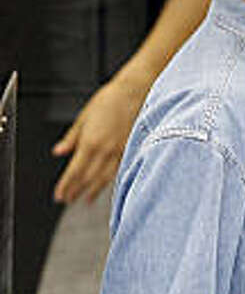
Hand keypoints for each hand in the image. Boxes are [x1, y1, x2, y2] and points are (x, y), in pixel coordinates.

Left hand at [51, 72, 149, 203]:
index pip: (75, 170)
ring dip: (92, 191)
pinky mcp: (130, 153)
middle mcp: (105, 151)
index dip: (66, 185)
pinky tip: (104, 187)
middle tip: (68, 200)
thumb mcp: (84, 116)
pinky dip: (108, 183)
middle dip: (76, 191)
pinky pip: (117, 173)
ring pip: (103, 179)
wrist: (136, 93)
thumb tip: (59, 151)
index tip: (59, 194)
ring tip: (84, 200)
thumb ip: (71, 138)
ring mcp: (120, 154)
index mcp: (91, 142)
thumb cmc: (111, 100)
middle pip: (88, 178)